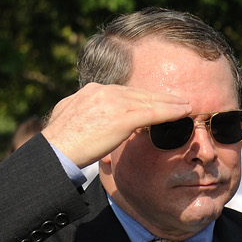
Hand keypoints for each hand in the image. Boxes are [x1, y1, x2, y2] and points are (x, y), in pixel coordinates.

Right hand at [41, 83, 191, 165]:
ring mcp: (114, 103)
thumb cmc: (59, 142)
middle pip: (140, 93)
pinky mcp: (122, 118)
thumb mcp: (71, 117)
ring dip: (171, 103)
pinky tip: (184, 113)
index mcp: (92, 91)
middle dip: (161, 97)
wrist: (54, 149)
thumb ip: (85, 111)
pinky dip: (171, 112)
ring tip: (187, 106)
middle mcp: (104, 92)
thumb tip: (91, 115)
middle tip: (179, 100)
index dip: (144, 97)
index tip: (157, 100)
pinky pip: (153, 113)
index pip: (125, 92)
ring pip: (150, 101)